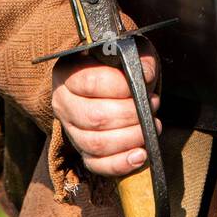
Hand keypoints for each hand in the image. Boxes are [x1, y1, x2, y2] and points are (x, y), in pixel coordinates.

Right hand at [52, 50, 161, 177]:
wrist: (112, 84)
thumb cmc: (120, 66)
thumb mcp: (130, 52)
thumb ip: (139, 60)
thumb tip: (145, 76)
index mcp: (69, 73)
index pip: (91, 83)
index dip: (121, 87)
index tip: (143, 87)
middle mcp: (63, 103)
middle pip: (95, 117)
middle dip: (131, 115)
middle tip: (152, 106)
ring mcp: (70, 130)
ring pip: (96, 144)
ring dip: (131, 138)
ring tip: (152, 126)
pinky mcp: (82, 151)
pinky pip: (97, 165)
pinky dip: (120, 163)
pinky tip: (140, 155)